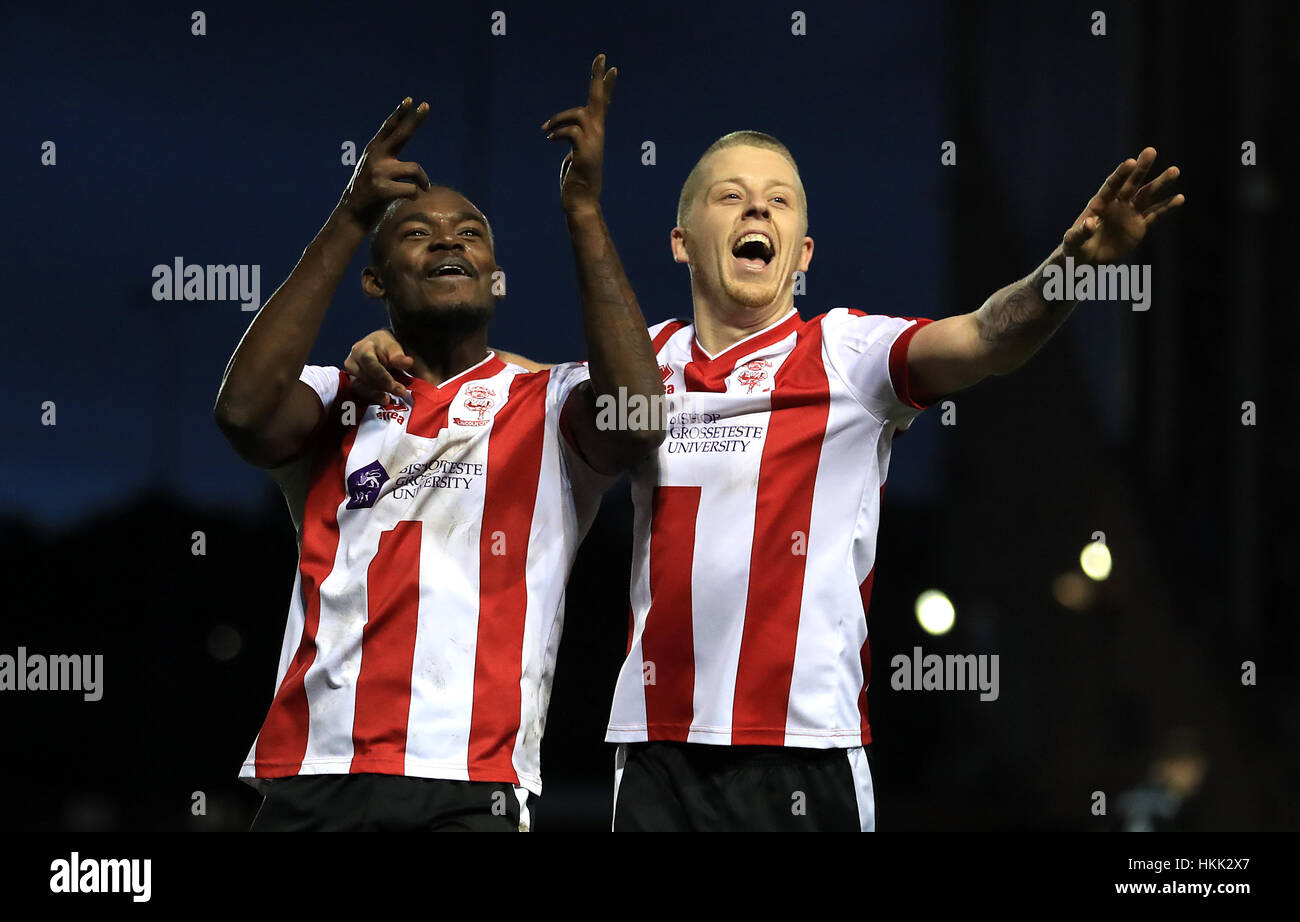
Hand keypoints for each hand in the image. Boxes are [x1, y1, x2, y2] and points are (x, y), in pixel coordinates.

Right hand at [337, 98, 431, 229]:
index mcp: (374, 151)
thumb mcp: (374, 171)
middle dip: (415, 120)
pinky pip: (412, 189)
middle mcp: (376, 157)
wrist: (351, 216)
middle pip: (402, 135)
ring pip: (415, 169)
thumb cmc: (369, 195)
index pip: (390, 129)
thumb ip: (388, 160)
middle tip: (426, 105)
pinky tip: (410, 199)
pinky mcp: (382, 190)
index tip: (410, 100)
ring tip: (423, 188)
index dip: (400, 114)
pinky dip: (416, 195)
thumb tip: (406, 157)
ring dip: (424, 181)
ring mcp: (378, 173)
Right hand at [345, 328, 411, 400]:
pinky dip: (373, 400)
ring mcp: (351, 376)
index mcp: (361, 350)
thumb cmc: (384, 347)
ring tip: (389, 400)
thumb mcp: (393, 347)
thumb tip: (408, 362)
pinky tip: (385, 402)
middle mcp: (352, 363)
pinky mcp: (353, 386)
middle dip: (383, 387)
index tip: (394, 384)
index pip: (370, 364)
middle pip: (365, 378)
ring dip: (376, 396)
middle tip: (401, 392)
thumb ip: (398, 356)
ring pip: (361, 389)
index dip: (382, 376)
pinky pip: (361, 395)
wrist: (376, 350)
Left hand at [541, 54, 616, 213]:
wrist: (581, 202)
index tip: (611, 68)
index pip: (603, 105)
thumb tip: (562, 135)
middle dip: (598, 78)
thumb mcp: (573, 156)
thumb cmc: (576, 182)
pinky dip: (558, 133)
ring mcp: (594, 143)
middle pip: (599, 100)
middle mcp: (598, 135)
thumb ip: (573, 141)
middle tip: (601, 56)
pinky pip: (571, 132)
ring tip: (545, 129)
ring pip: (579, 114)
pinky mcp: (585, 152)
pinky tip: (549, 139)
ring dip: (559, 119)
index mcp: (595, 134)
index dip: (606, 87)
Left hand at [1062, 147, 1184, 264]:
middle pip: (1131, 184)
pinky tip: (1179, 198)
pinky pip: (1155, 215)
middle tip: (1151, 151)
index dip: (1121, 174)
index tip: (1130, 161)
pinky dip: (1167, 208)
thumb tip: (1090, 223)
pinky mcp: (1140, 226)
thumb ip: (1079, 233)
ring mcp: (1130, 214)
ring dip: (1160, 184)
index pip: (1112, 185)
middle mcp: (1117, 204)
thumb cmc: (1076, 248)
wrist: (1087, 260)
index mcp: (1100, 203)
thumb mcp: (1073, 242)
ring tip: (1175, 171)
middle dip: (1141, 169)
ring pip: (1147, 195)